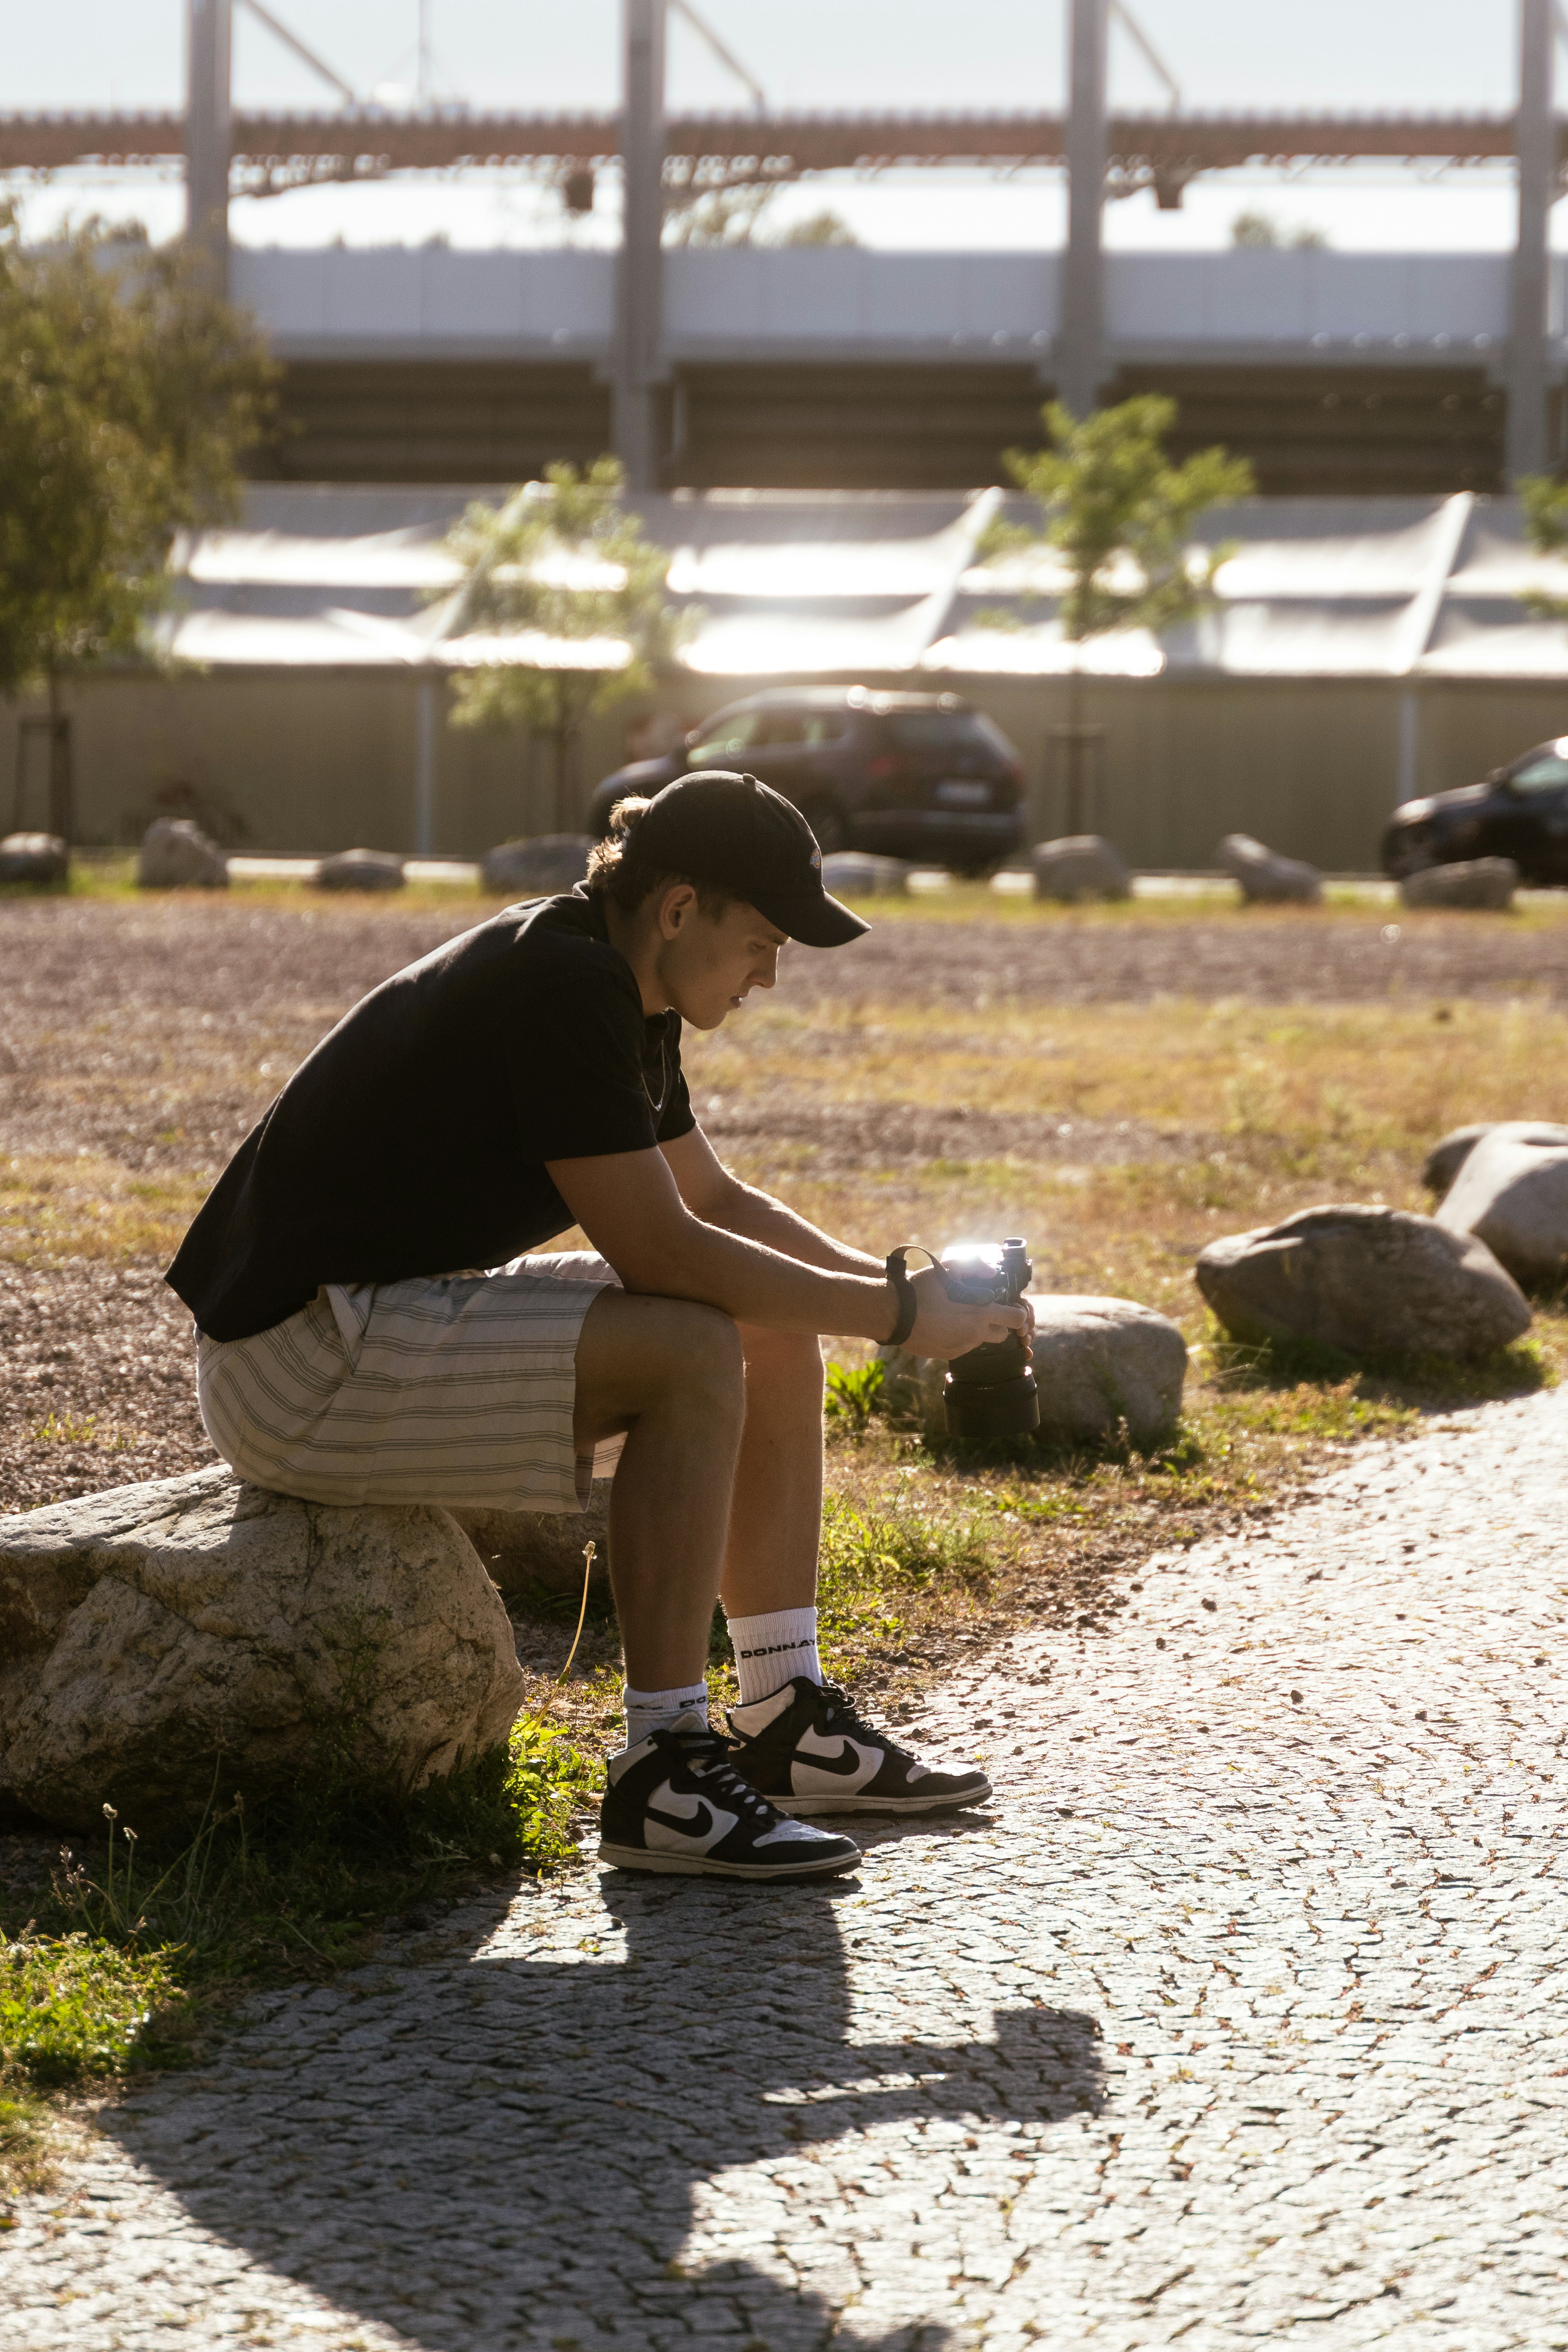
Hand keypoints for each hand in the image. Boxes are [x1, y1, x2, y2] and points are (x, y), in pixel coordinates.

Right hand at [905, 1264, 1030, 1360]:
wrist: (893, 1315)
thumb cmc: (920, 1290)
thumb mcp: (946, 1270)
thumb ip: (973, 1267)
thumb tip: (992, 1272)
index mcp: (979, 1314)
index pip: (1016, 1318)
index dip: (1017, 1312)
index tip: (1009, 1307)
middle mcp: (975, 1334)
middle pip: (1002, 1334)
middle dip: (998, 1323)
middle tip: (982, 1310)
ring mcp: (962, 1347)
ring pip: (981, 1340)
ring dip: (977, 1330)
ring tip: (958, 1315)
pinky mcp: (949, 1355)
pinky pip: (963, 1347)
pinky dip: (960, 1337)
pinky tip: (944, 1325)